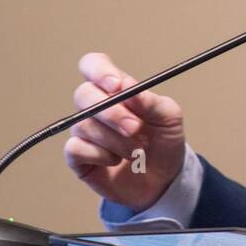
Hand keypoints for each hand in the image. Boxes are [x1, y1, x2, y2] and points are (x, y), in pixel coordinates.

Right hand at [63, 52, 186, 212]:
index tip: (117, 86)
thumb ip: (151, 101)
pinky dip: (100, 156)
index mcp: (117, 89)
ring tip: (137, 151)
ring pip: (83, 124)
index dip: (99, 71)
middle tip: (135, 128)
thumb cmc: (164, 142)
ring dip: (115, 141)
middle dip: (112, 113)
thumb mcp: (169, 118)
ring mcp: (85, 131)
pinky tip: (115, 160)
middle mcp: (96, 106)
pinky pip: (75, 148)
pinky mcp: (78, 156)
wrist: (164, 180)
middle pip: (84, 94)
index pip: (93, 65)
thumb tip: (129, 89)